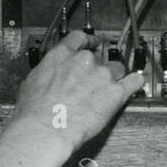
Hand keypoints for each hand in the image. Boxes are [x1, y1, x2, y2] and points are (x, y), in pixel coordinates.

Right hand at [12, 31, 142, 159]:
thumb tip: (48, 76)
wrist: (46, 128)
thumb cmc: (35, 111)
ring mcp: (102, 75)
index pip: (80, 38)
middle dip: (97, 68)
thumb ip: (47, 73)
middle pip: (99, 57)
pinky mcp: (115, 93)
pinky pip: (134, 82)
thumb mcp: (31, 82)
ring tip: (110, 88)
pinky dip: (135, 83)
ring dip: (114, 77)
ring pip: (117, 69)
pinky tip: (134, 85)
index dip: (89, 40)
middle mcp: (84, 61)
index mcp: (61, 55)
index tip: (92, 43)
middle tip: (94, 80)